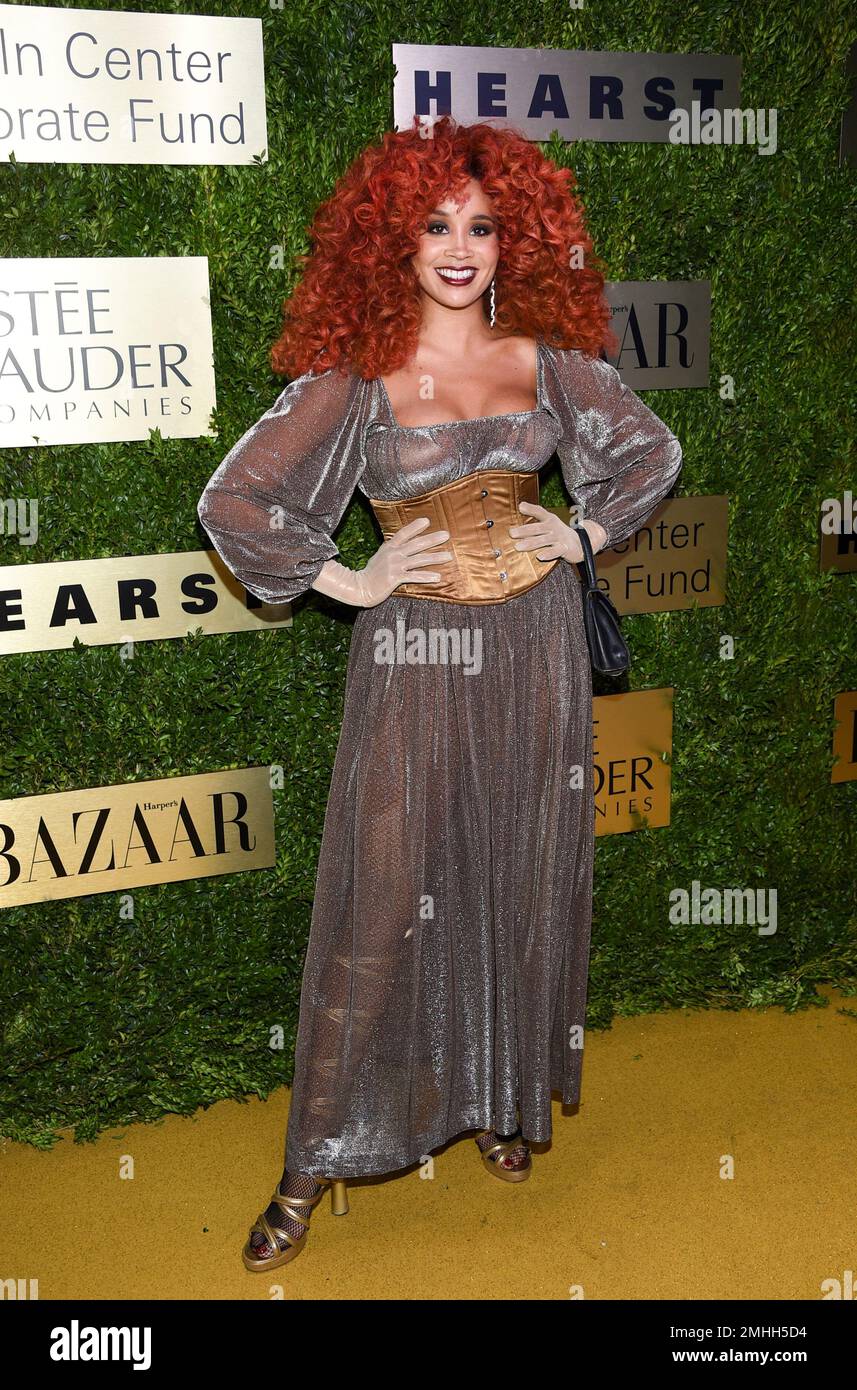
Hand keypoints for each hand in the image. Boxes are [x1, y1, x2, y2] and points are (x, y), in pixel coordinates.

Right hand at [311, 516, 451, 607]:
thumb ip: (391, 550)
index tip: (427, 521)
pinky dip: (426, 576)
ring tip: (448, 556)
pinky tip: (438, 577)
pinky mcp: (394, 578)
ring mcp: (394, 566)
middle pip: (416, 544)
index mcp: (389, 547)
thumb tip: (401, 545)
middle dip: (432, 539)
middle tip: (446, 534)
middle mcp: (393, 554)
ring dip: (435, 557)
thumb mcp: (380, 557)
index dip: (415, 526)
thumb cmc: (370, 574)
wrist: (359, 587)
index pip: (403, 533)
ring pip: (418, 560)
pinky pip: (413, 576)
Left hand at [509, 502, 606, 563]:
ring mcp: (559, 538)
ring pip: (544, 540)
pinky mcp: (564, 549)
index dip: (531, 509)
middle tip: (512, 533)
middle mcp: (553, 528)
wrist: (581, 542)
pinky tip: (539, 556)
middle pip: (538, 528)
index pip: (540, 512)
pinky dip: (548, 553)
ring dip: (531, 543)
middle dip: (524, 531)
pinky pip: (555, 551)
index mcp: (549, 520)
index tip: (520, 507)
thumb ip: (535, 514)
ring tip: (518, 547)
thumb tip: (520, 505)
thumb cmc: (558, 532)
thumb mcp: (548, 522)